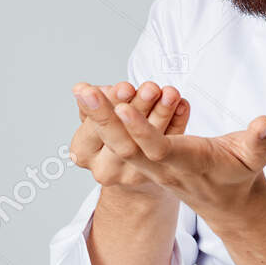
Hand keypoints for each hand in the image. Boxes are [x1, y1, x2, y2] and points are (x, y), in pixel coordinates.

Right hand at [69, 81, 188, 198]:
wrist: (133, 172)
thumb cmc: (112, 136)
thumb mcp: (99, 118)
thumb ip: (101, 101)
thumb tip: (95, 89)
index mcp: (83, 152)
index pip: (93, 127)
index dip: (108, 106)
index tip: (124, 87)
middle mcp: (104, 169)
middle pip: (120, 138)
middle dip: (137, 108)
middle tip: (150, 88)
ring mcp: (132, 176)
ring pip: (147, 144)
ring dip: (161, 113)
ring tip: (170, 93)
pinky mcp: (158, 177)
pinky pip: (168, 147)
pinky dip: (177, 123)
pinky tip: (182, 106)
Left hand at [77, 92, 265, 224]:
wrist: (227, 202)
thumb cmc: (241, 174)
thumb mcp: (256, 158)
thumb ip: (260, 142)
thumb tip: (264, 124)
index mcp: (189, 164)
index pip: (160, 150)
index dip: (142, 130)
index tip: (124, 107)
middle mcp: (163, 168)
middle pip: (127, 146)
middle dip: (104, 119)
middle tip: (85, 92)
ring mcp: (149, 166)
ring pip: (117, 144)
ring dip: (97, 118)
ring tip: (82, 90)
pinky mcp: (143, 160)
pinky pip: (117, 142)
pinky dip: (102, 122)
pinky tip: (89, 100)